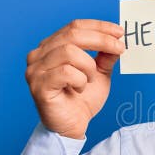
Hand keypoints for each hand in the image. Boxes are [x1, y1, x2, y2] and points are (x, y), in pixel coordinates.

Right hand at [25, 19, 124, 138]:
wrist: (72, 128)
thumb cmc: (82, 100)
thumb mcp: (99, 73)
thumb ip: (105, 56)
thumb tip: (115, 40)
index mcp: (51, 47)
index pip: (74, 26)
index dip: (99, 26)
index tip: (119, 32)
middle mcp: (39, 54)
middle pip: (72, 34)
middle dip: (101, 40)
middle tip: (119, 49)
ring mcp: (35, 69)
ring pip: (69, 52)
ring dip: (89, 66)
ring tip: (90, 80)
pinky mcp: (39, 85)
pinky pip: (66, 72)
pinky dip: (80, 80)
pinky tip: (80, 89)